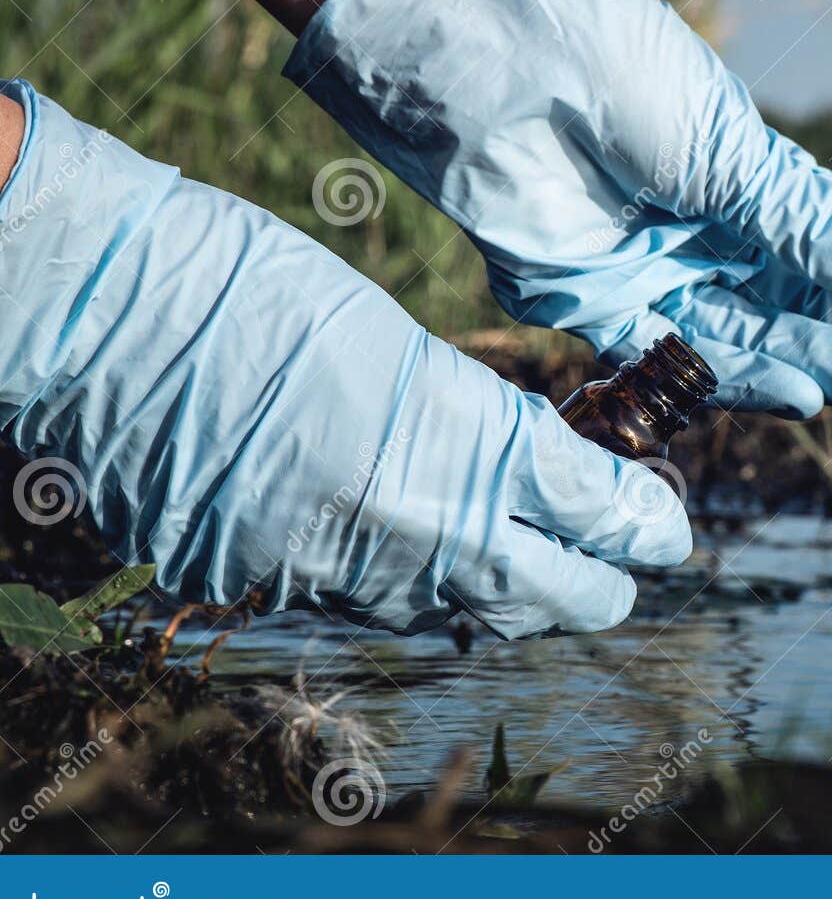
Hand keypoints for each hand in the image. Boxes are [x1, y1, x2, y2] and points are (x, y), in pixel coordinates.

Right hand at [0, 82, 689, 637]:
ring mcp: (330, 572)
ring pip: (463, 614)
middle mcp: (408, 530)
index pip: (594, 512)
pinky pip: (366, 607)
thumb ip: (477, 423)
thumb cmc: (250, 285)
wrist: (98, 312)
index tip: (667, 528)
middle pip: (552, 598)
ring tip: (533, 557)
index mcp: (459, 443)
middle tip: (621, 554)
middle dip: (600, 582)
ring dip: (510, 590)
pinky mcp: (260, 587)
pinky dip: (409, 584)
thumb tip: (539, 476)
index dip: (644, 525)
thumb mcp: (396, 341)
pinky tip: (414, 549)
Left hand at [285, 0, 831, 419]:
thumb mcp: (737, 153)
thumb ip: (820, 228)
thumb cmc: (622, 76)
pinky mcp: (603, 311)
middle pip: (821, 309)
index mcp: (756, 184)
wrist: (500, 64)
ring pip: (767, 342)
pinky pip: (689, 361)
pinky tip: (813, 393)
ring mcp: (664, 276)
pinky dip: (752, 380)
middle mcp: (716, 236)